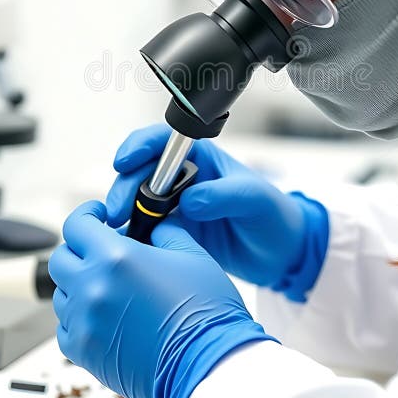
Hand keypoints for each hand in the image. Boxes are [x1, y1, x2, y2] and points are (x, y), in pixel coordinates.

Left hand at [49, 200, 273, 397]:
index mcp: (116, 258)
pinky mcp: (84, 352)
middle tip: (104, 252)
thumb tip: (152, 225)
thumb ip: (164, 231)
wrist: (208, 366)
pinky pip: (66, 326)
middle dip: (81, 249)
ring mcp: (84, 322)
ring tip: (112, 288)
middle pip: (62, 258)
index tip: (98, 216)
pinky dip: (79, 317)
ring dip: (80, 284)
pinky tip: (107, 315)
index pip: (77, 225)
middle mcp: (92, 288)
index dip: (86, 214)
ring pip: (62, 293)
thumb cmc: (206, 312)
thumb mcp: (192, 254)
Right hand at [106, 125, 328, 301]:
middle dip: (125, 186)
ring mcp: (176, 206)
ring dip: (123, 210)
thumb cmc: (273, 216)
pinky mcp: (173, 233)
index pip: (164, 142)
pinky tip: (125, 242)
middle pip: (142, 172)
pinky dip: (132, 233)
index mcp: (202, 158)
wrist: (281, 255)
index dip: (140, 146)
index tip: (125, 161)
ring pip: (138, 201)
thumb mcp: (254, 200)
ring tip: (117, 228)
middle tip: (116, 209)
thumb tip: (190, 200)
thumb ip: (223, 195)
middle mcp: (184, 179)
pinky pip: (145, 228)